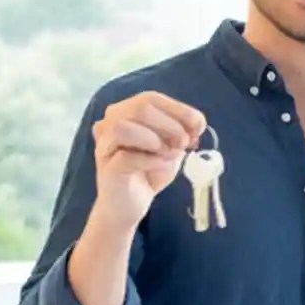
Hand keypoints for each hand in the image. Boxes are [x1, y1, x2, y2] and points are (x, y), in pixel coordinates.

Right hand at [90, 91, 205, 229]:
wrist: (130, 205)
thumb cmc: (149, 172)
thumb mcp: (171, 147)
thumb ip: (181, 131)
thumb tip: (196, 123)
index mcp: (126, 112)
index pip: (151, 98)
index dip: (179, 109)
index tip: (199, 126)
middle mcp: (110, 123)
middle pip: (139, 108)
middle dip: (170, 125)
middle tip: (184, 143)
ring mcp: (105, 146)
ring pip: (123, 127)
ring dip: (154, 139)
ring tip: (170, 154)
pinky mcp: (107, 169)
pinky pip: (125, 157)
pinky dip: (150, 159)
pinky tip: (161, 164)